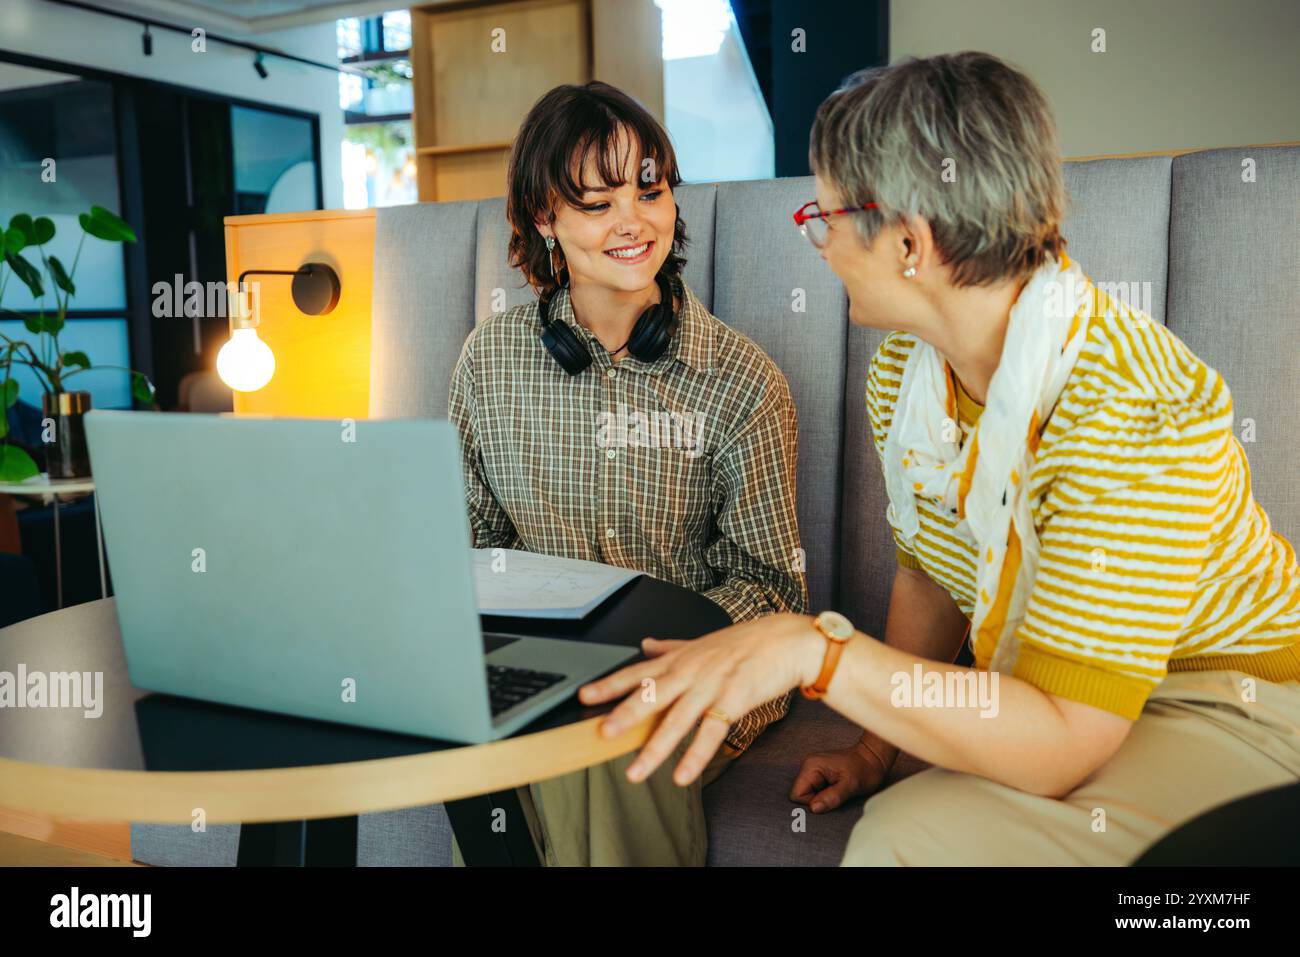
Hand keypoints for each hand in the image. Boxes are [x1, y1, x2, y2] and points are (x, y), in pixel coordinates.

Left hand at [578, 613, 823, 786]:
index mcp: (681, 659)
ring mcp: (712, 686)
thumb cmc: (747, 644)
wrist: (788, 642)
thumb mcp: (703, 642)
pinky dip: (695, 756)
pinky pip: (711, 733)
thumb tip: (646, 644)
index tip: (585, 696)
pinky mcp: (734, 702)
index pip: (638, 672)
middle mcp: (691, 672)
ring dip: (655, 748)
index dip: (610, 685)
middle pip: (652, 695)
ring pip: (677, 720)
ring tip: (635, 772)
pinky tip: (681, 776)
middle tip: (602, 733)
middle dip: (625, 715)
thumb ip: (672, 647)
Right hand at [790, 739, 894, 812]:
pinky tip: (838, 789)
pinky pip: (815, 791)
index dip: (811, 802)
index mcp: (811, 766)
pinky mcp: (819, 774)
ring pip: (808, 794)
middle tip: (836, 795)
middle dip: (817, 800)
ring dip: (822, 798)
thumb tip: (814, 808)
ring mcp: (813, 770)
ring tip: (839, 791)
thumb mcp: (851, 785)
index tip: (830, 798)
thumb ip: (832, 796)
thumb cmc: (865, 769)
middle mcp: (808, 766)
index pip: (797, 794)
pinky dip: (825, 795)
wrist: (874, 758)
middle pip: (800, 795)